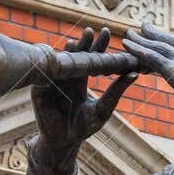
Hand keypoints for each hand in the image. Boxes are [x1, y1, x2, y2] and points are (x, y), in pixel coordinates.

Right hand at [30, 26, 136, 169]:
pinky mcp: (38, 91)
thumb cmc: (83, 128)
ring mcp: (51, 83)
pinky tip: (55, 61)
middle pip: (75, 56)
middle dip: (82, 43)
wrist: (63, 143)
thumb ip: (116, 91)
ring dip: (65, 53)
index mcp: (80, 79)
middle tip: (91, 31)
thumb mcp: (104, 108)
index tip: (107, 32)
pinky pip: (42, 77)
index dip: (98, 45)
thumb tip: (134, 74)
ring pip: (59, 63)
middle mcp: (66, 77)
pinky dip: (48, 68)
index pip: (91, 58)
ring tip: (74, 43)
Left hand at [122, 24, 173, 115]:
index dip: (171, 42)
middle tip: (142, 26)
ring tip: (127, 34)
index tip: (165, 37)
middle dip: (154, 34)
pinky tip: (125, 44)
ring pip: (155, 46)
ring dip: (140, 40)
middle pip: (167, 42)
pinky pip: (150, 55)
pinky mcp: (172, 68)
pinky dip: (137, 48)